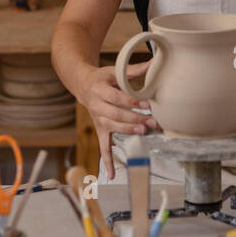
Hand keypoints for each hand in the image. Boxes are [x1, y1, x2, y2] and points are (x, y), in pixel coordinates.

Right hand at [78, 61, 158, 179]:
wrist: (83, 85)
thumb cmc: (102, 77)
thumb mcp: (114, 70)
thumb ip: (132, 69)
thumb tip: (152, 62)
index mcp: (100, 90)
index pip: (117, 98)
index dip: (132, 102)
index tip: (147, 105)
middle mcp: (97, 106)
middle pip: (116, 115)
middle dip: (134, 119)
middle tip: (151, 122)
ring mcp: (98, 120)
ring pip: (112, 128)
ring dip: (128, 131)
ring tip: (144, 132)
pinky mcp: (100, 129)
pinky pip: (102, 147)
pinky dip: (107, 161)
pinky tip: (113, 174)